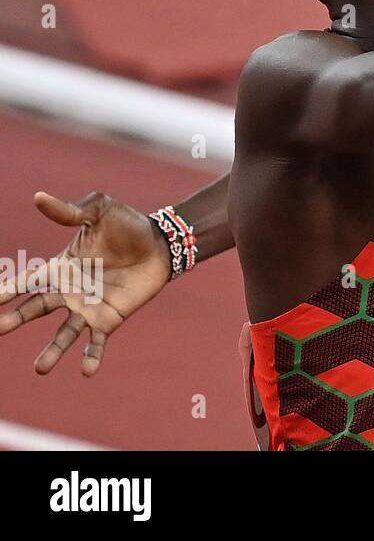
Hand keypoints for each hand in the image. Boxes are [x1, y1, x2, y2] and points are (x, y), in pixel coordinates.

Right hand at [0, 192, 170, 375]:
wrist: (162, 244)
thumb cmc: (128, 225)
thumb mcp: (99, 211)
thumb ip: (70, 210)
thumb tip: (38, 197)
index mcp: (61, 266)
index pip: (29, 280)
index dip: (10, 289)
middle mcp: (69, 291)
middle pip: (38, 308)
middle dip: (17, 319)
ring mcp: (89, 308)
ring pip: (64, 333)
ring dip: (53, 351)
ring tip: (40, 369)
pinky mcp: (110, 319)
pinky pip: (98, 342)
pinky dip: (91, 357)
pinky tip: (86, 371)